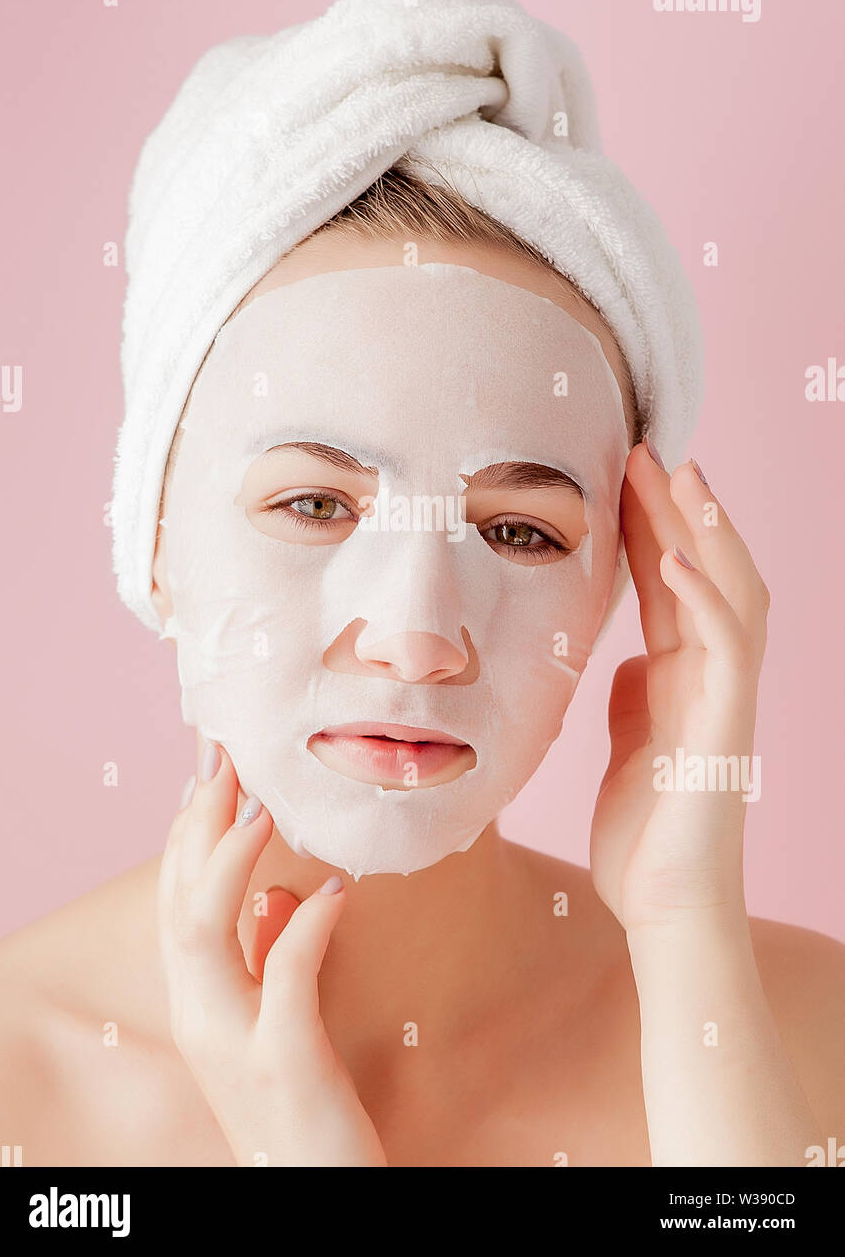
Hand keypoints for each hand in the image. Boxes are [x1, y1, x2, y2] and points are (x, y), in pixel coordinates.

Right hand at [157, 742, 386, 1166]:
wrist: (315, 1197)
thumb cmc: (303, 1107)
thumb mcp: (278, 1022)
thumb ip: (267, 960)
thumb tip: (277, 894)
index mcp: (198, 998)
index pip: (176, 897)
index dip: (188, 829)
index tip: (211, 767)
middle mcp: (199, 1014)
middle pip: (178, 900)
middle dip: (197, 822)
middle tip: (225, 753)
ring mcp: (232, 1040)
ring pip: (201, 932)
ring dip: (229, 862)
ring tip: (261, 804)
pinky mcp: (281, 1063)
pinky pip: (284, 980)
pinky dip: (306, 928)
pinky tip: (334, 891)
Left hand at [590, 442, 769, 931]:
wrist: (665, 903)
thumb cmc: (646, 828)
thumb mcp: (629, 740)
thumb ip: (635, 691)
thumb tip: (628, 657)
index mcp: (682, 673)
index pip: (668, 581)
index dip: (649, 526)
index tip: (619, 472)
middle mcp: (710, 674)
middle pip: (704, 571)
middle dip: (676, 510)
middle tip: (644, 450)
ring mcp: (725, 696)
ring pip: (732, 593)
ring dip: (707, 533)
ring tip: (680, 476)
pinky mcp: (726, 726)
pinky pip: (724, 649)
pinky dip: (705, 600)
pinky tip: (679, 561)